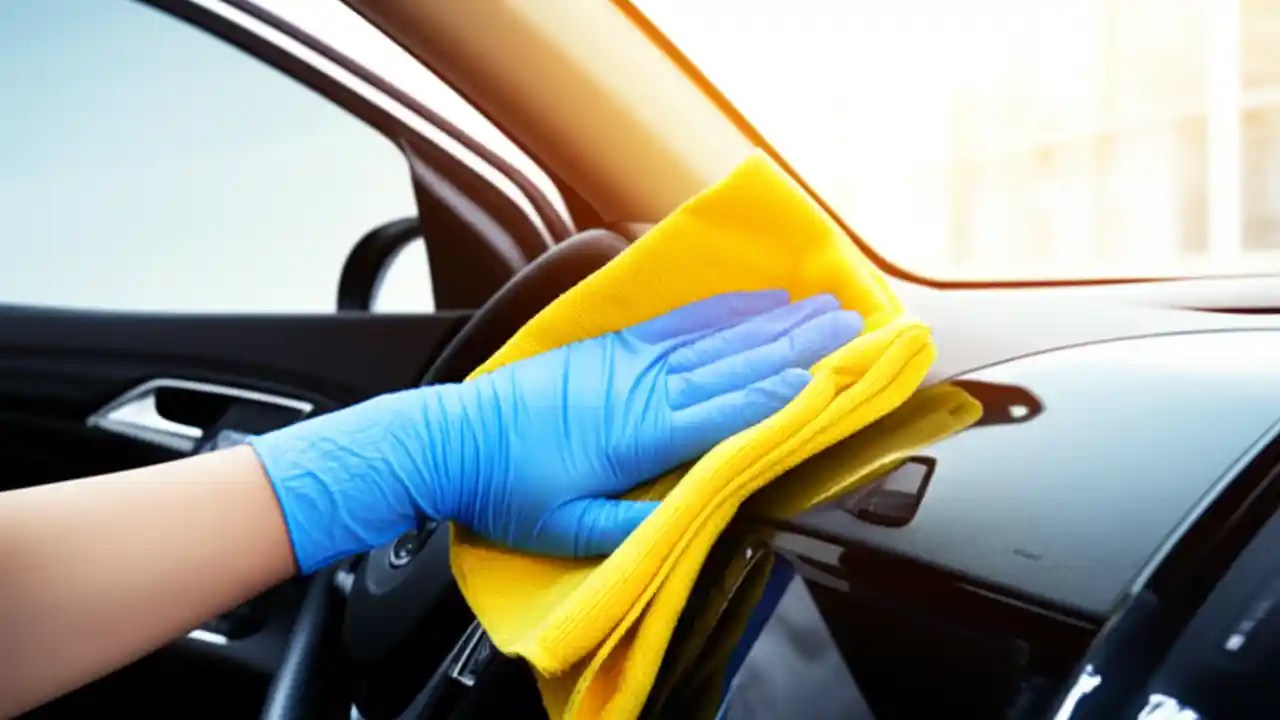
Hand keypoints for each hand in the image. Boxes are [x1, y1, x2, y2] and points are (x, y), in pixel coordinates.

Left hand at [251, 291, 861, 571]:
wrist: (449, 440)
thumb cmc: (506, 490)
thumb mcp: (565, 529)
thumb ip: (629, 527)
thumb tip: (689, 518)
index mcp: (641, 434)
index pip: (733, 407)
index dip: (792, 390)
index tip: (841, 374)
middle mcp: (645, 386)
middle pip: (738, 361)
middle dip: (803, 345)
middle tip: (857, 327)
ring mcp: (630, 359)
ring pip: (717, 335)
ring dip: (775, 320)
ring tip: (823, 306)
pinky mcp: (614, 346)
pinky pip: (679, 321)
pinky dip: (723, 308)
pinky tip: (754, 300)